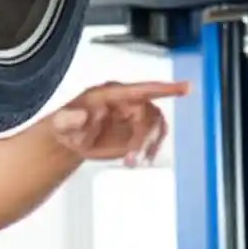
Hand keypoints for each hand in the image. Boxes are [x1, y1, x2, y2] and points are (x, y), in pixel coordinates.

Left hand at [49, 80, 189, 165]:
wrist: (69, 138)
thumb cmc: (66, 125)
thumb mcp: (61, 122)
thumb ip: (68, 118)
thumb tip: (83, 116)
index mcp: (111, 94)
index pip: (141, 89)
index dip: (165, 88)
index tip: (186, 87)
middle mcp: (127, 102)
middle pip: (149, 113)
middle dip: (144, 136)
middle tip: (132, 156)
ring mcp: (135, 117)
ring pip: (155, 126)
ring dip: (149, 145)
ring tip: (134, 161)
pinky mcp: (138, 132)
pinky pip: (154, 138)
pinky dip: (150, 149)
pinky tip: (140, 160)